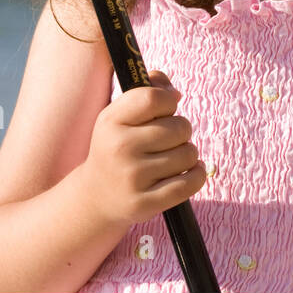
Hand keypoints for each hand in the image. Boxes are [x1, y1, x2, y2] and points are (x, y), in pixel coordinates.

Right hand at [79, 70, 207, 227]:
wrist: (95, 196)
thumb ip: (146, 90)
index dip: (168, 101)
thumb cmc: (116, 146)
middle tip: (166, 140)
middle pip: (180, 127)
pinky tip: (189, 172)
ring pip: (188, 154)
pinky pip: (191, 182)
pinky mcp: (146, 203)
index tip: (165, 110)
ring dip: (187, 154)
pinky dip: (197, 175)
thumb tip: (174, 92)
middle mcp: (120, 148)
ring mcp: (133, 177)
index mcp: (111, 122)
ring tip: (170, 158)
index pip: (154, 98)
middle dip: (181, 131)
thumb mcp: (119, 116)